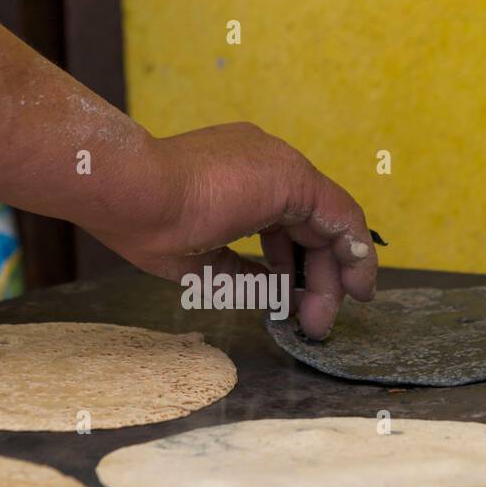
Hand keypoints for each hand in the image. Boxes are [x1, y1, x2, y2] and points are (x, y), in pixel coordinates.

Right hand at [87, 122, 377, 339]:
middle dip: (319, 279)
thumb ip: (243, 273)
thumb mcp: (202, 259)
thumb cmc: (147, 224)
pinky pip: (339, 215)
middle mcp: (266, 163)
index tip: (299, 301)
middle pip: (310, 226)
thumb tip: (274, 295)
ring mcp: (280, 166)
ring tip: (322, 319)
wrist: (131, 192)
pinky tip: (354, 285)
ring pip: (328, 223)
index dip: (296, 264)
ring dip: (334, 274)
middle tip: (315, 323)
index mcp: (240, 177)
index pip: (284, 223)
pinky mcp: (291, 176)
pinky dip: (352, 250)